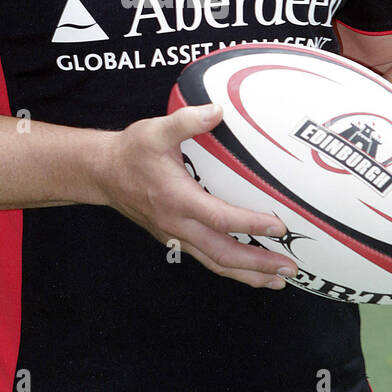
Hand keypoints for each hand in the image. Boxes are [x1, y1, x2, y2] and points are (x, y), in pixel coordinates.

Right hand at [101, 103, 298, 289]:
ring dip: (249, 275)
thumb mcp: (156, 130)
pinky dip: (232, 269)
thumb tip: (217, 110)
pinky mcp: (175, 239)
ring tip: (278, 281)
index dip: (251, 225)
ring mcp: (176, 236)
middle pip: (223, 254)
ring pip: (216, 263)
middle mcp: (178, 224)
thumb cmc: (131, 152)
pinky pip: (207, 259)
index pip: (220, 219)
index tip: (279, 226)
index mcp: (177, 199)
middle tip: (289, 268)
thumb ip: (186, 120)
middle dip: (258, 264)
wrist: (103, 173)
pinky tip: (250, 271)